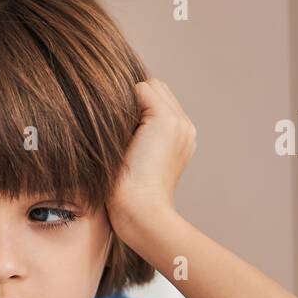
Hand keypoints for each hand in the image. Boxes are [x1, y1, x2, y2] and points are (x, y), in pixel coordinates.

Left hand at [108, 79, 194, 236]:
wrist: (140, 211)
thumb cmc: (127, 195)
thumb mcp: (131, 159)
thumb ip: (133, 135)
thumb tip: (112, 114)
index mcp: (180, 138)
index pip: (159, 101)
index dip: (137, 107)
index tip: (117, 127)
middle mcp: (184, 127)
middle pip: (157, 89)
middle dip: (135, 100)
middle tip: (115, 126)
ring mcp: (178, 122)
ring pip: (151, 87)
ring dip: (131, 101)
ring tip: (119, 130)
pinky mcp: (166, 119)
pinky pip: (143, 89)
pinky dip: (127, 101)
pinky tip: (118, 128)